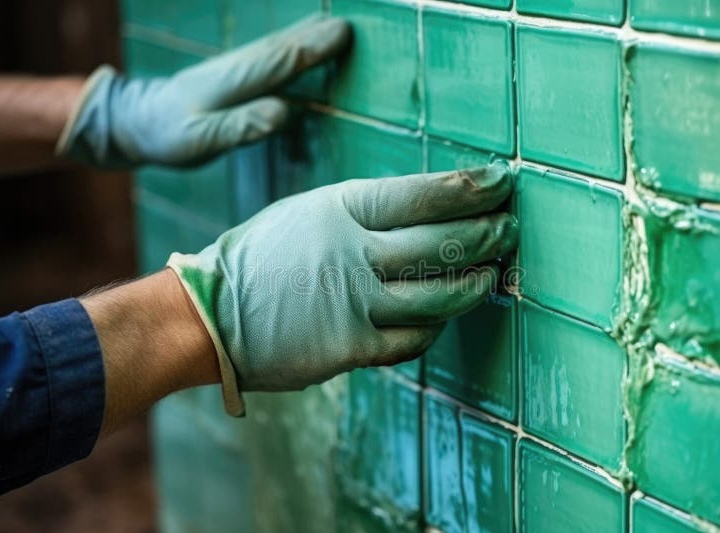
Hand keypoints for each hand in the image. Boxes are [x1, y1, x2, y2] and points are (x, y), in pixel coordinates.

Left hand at [56, 16, 350, 167]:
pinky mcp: (237, 73)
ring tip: (338, 29)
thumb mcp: (201, 140)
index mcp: (231, 83)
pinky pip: (273, 56)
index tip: (343, 35)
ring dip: (308, 36)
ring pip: (278, 47)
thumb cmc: (171, 136)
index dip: (312, 49)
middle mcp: (237, 68)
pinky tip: (306, 45)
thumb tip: (285, 112)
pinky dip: (295, 46)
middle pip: (282, 47)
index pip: (278, 62)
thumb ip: (241, 126)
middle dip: (317, 36)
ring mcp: (237, 67)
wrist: (140, 120)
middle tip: (352, 27)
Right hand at [167, 162, 517, 415]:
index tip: (502, 180)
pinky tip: (445, 318)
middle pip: (440, 243)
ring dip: (473, 285)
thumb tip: (426, 214)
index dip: (469, 187)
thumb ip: (363, 214)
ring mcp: (352, 302)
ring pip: (437, 296)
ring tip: (493, 275)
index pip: (421, 193)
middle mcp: (350, 252)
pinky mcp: (350, 346)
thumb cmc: (261, 257)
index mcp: (339, 209)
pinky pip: (412, 340)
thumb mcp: (306, 214)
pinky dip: (434, 328)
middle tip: (511, 228)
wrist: (207, 314)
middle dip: (487, 234)